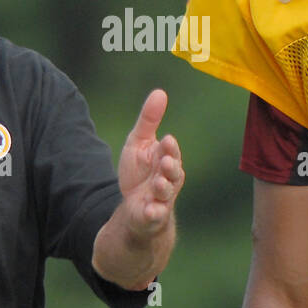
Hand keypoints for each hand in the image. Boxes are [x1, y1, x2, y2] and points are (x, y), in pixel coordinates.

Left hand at [93, 89, 183, 289]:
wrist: (133, 207)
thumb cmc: (140, 173)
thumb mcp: (139, 143)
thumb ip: (149, 120)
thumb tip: (160, 92)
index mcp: (167, 160)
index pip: (171, 152)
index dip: (169, 148)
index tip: (166, 141)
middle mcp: (169, 180)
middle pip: (174, 173)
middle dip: (170, 167)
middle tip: (166, 162)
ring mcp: (161, 199)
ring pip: (166, 194)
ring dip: (163, 188)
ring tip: (157, 183)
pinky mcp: (152, 216)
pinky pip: (155, 215)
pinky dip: (153, 213)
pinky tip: (150, 210)